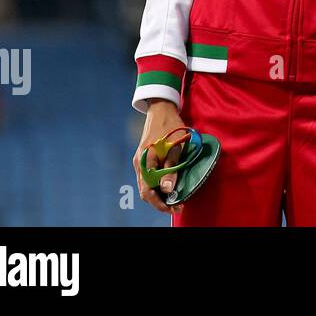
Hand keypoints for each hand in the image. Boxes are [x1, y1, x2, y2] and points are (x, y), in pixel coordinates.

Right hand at [132, 99, 187, 215]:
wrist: (161, 109)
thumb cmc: (171, 126)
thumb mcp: (175, 147)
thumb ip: (171, 168)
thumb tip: (168, 189)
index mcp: (145, 161)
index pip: (148, 191)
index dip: (161, 203)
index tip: (176, 206)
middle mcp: (139, 164)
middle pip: (145, 191)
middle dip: (160, 201)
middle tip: (177, 204)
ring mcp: (139, 161)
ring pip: (146, 185)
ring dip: (158, 194)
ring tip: (174, 197)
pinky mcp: (143, 158)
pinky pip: (147, 177)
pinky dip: (156, 184)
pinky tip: (168, 184)